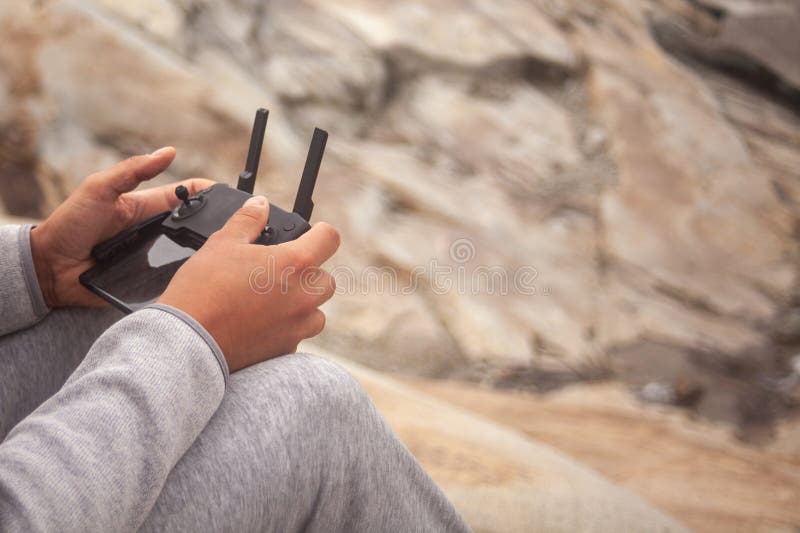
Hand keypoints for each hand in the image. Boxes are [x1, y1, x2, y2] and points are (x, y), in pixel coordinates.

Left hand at [30, 148, 214, 307]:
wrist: (49, 268)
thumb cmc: (70, 224)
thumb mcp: (100, 188)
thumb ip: (133, 170)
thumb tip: (169, 151)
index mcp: (147, 207)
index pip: (185, 196)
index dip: (207, 193)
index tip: (229, 195)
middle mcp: (153, 231)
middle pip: (192, 227)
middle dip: (212, 227)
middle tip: (232, 229)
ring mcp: (152, 256)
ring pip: (187, 255)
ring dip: (200, 255)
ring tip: (220, 255)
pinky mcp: (147, 280)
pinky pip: (171, 279)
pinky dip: (183, 278)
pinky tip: (195, 278)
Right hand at [158, 196, 338, 371]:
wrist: (189, 341)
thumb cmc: (204, 290)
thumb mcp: (222, 243)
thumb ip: (247, 221)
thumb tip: (259, 206)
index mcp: (295, 264)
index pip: (329, 238)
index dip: (321, 233)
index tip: (312, 235)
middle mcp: (304, 296)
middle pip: (327, 280)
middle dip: (309, 274)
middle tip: (280, 272)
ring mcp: (298, 326)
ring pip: (317, 313)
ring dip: (303, 305)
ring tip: (272, 300)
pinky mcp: (285, 350)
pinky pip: (297, 336)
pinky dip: (286, 330)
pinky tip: (261, 324)